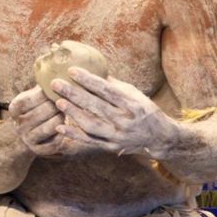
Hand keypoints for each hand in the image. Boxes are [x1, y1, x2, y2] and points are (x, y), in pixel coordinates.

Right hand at [8, 85, 65, 155]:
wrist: (24, 134)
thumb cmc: (34, 108)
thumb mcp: (31, 96)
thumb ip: (41, 86)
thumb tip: (57, 67)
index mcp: (14, 109)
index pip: (28, 100)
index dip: (43, 94)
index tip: (55, 88)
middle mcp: (19, 125)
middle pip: (41, 113)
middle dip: (56, 105)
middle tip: (66, 99)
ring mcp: (28, 139)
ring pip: (50, 127)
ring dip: (61, 118)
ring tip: (66, 111)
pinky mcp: (39, 151)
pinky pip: (56, 142)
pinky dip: (63, 134)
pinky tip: (67, 127)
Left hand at [51, 67, 179, 157]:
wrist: (160, 138)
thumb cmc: (144, 110)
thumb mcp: (134, 94)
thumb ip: (112, 84)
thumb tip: (90, 68)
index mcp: (132, 104)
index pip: (106, 90)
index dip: (88, 80)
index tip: (71, 70)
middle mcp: (125, 121)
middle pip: (96, 106)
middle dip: (74, 94)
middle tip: (56, 84)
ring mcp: (118, 136)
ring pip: (91, 124)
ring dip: (73, 113)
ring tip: (57, 102)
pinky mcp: (112, 147)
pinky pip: (90, 141)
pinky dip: (74, 135)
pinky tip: (60, 126)